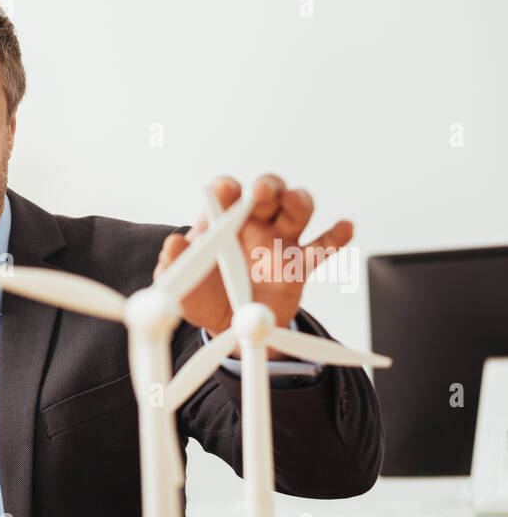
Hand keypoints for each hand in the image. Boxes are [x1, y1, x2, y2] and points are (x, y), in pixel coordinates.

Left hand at [157, 175, 352, 357]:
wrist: (229, 329)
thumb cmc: (203, 299)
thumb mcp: (179, 288)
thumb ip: (172, 267)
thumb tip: (173, 244)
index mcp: (221, 225)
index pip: (226, 195)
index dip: (227, 189)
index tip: (226, 191)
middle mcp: (253, 225)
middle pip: (267, 194)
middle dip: (267, 187)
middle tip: (262, 191)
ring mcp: (280, 242)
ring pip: (298, 211)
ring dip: (299, 201)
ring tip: (294, 202)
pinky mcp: (300, 265)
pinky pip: (323, 246)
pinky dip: (337, 235)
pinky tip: (344, 227)